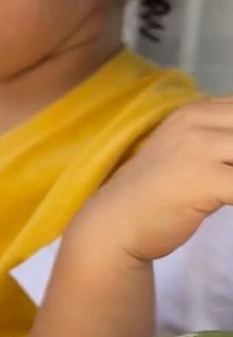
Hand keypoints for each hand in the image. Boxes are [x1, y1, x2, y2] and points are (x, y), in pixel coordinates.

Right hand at [77, 98, 232, 262]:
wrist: (114, 224)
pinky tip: (232, 204)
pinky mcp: (203, 179)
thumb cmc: (154, 195)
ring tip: (231, 188)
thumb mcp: (187, 153)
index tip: (232, 163)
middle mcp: (196, 121)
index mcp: (194, 112)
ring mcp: (198, 147)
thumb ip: (219, 141)